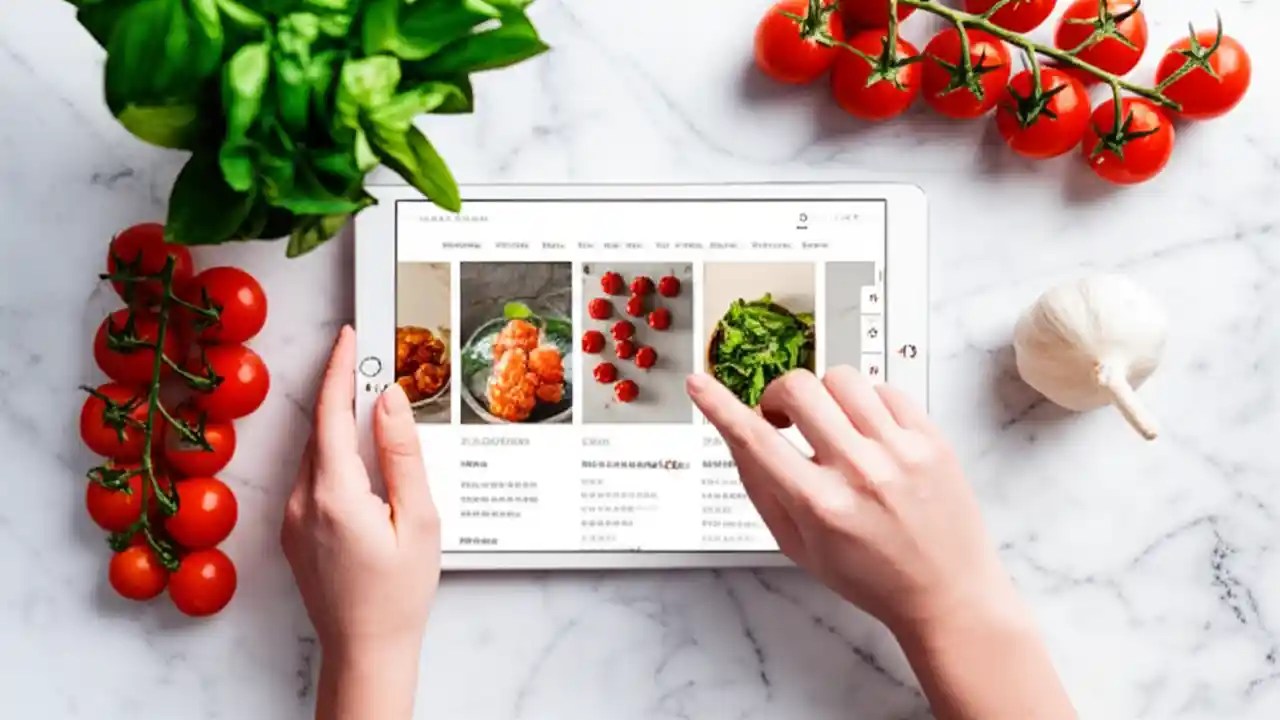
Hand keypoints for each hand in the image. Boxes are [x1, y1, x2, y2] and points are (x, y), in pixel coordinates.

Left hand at [282, 327, 439, 719]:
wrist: (366, 649)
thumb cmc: (398, 594)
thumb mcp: (418, 519)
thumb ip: (402, 454)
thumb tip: (389, 400)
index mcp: (333, 493)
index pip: (331, 413)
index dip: (339, 368)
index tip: (348, 337)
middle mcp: (301, 501)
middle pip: (321, 429)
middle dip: (343, 393)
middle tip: (372, 364)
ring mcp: (291, 518)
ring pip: (315, 454)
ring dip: (339, 427)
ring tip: (373, 412)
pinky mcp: (292, 532)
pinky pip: (311, 478)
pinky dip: (333, 458)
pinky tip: (361, 464)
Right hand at [689, 366, 1008, 630]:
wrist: (946, 592)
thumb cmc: (871, 576)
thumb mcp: (798, 545)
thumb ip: (761, 487)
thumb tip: (734, 433)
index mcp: (820, 505)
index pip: (755, 439)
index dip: (718, 406)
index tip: (699, 383)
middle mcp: (861, 472)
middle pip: (799, 389)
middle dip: (779, 396)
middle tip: (785, 418)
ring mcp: (900, 451)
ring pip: (842, 378)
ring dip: (823, 395)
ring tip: (831, 424)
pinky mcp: (931, 439)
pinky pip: (885, 388)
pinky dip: (866, 402)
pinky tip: (866, 430)